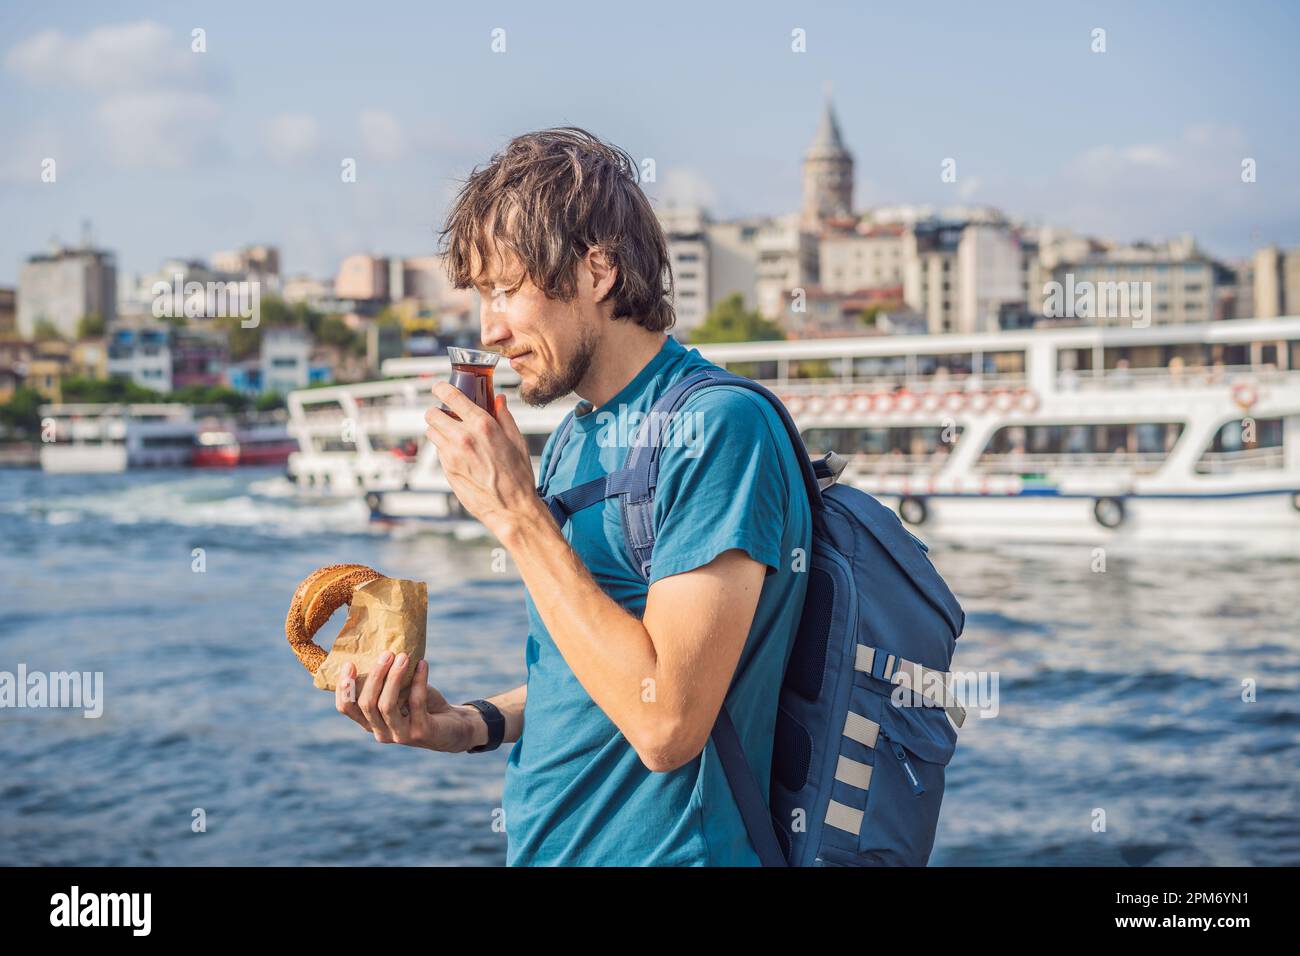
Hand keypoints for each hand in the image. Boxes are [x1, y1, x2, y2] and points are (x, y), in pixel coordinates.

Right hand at [335, 652, 485, 751]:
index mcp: (370, 722)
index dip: (344, 688)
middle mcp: (381, 732)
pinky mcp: (420, 732)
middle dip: (374, 676)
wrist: (453, 726)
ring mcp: (400, 735)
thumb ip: (388, 680)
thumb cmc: (422, 704)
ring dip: (394, 677)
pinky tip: (423, 664)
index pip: (346, 708)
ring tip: (403, 656)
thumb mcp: (402, 691)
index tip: (349, 664)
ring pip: (387, 705)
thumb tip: (383, 651)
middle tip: (386, 653)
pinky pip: (416, 702)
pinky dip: (419, 680)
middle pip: (366, 704)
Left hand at [423, 385, 541, 538]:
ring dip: (438, 429)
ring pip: (431, 432)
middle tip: (446, 414)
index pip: (451, 396)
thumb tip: (499, 399)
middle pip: (432, 414)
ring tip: (451, 434)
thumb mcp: (517, 441)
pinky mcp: (447, 470)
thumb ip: (504, 416)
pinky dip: (444, 448)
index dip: (441, 388)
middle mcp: (463, 438)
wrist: (511, 508)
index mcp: (482, 425)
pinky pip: (438, 451)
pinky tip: (459, 453)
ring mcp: (452, 455)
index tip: (439, 387)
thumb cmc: (518, 477)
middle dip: (438, 411)